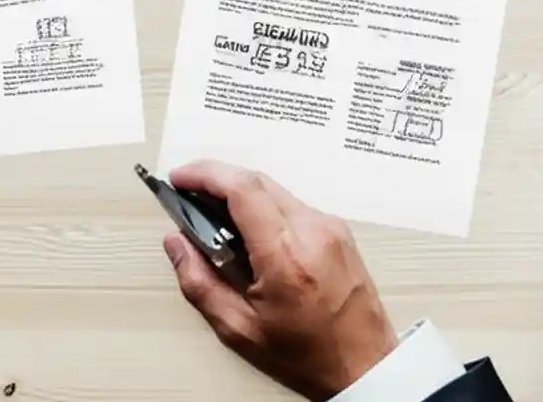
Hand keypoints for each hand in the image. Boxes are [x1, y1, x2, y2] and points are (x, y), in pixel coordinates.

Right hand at [162, 161, 397, 400]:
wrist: (366, 366)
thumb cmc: (308, 356)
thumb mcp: (240, 330)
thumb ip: (200, 283)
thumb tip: (176, 244)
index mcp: (286, 256)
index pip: (243, 190)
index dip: (206, 175)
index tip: (180, 178)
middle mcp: (313, 231)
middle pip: (257, 181)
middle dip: (218, 180)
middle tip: (190, 197)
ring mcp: (331, 228)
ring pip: (276, 191)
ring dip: (242, 196)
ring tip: (218, 223)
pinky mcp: (340, 232)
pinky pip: (294, 206)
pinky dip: (267, 210)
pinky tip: (253, 235)